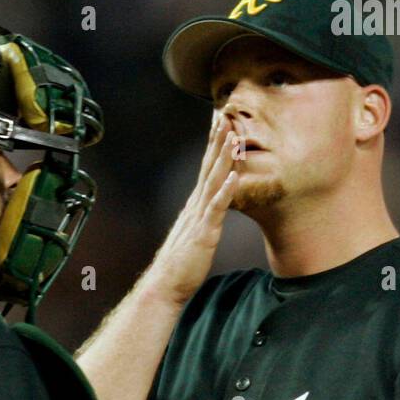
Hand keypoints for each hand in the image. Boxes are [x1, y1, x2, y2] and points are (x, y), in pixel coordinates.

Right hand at [144, 113, 238, 306]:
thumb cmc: (180, 265)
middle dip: (217, 140)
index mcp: (194, 206)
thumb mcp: (195, 235)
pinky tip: (234, 177)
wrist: (165, 286)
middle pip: (208, 167)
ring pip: (213, 182)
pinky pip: (216, 209)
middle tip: (225, 114)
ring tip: (233, 136)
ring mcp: (199, 218)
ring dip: (224, 158)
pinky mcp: (204, 233)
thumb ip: (203, 219)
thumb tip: (211, 210)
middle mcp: (195, 206)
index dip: (213, 145)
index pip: (205, 169)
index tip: (220, 122)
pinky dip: (225, 191)